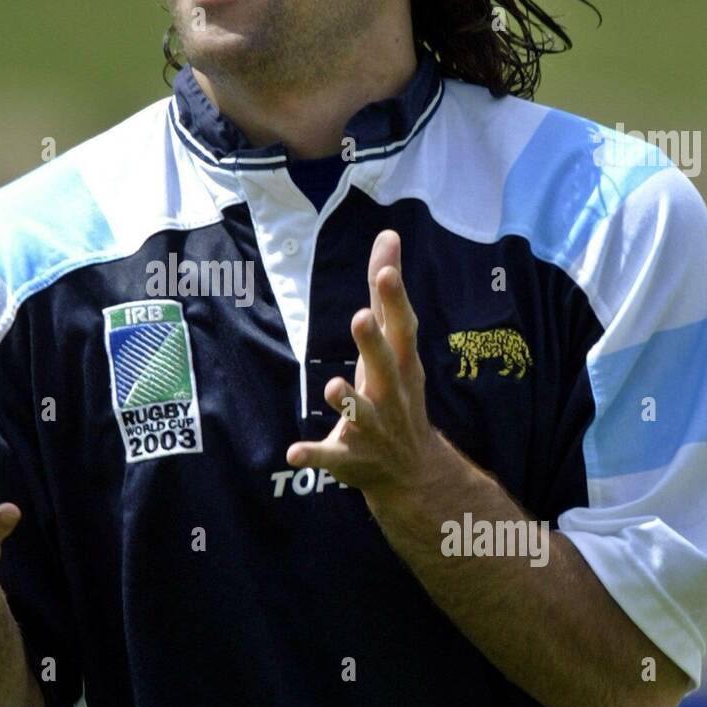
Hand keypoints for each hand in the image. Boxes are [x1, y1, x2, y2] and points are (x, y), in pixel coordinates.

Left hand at [285, 230, 445, 500]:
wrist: (413, 472)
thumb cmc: (396, 391)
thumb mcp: (395, 344)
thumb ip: (387, 292)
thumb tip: (388, 234)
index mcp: (400, 363)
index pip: (401, 328)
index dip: (395, 301)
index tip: (387, 271)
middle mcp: (390, 393)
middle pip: (384, 366)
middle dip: (374, 343)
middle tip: (361, 316)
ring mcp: (372, 428)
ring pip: (360, 413)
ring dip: (347, 399)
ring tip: (332, 386)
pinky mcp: (350, 457)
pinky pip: (331, 456)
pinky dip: (313, 455)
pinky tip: (293, 452)